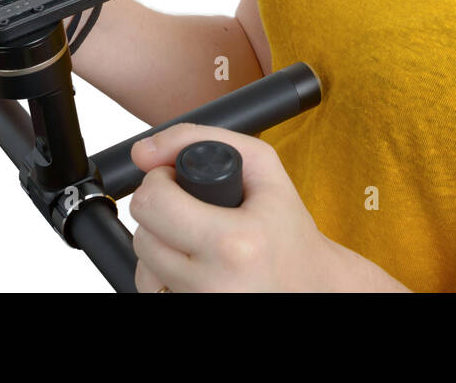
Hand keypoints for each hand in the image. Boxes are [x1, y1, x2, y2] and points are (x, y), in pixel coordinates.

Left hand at [128, 122, 342, 291]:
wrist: (313, 287)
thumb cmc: (288, 230)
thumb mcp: (263, 165)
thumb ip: (199, 138)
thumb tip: (142, 152)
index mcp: (232, 244)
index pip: (154, 203)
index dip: (159, 182)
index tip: (177, 182)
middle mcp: (212, 284)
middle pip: (143, 235)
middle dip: (158, 213)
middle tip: (187, 209)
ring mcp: (200, 305)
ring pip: (143, 265)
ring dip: (160, 246)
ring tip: (196, 240)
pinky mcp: (195, 317)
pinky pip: (153, 290)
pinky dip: (165, 274)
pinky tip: (194, 266)